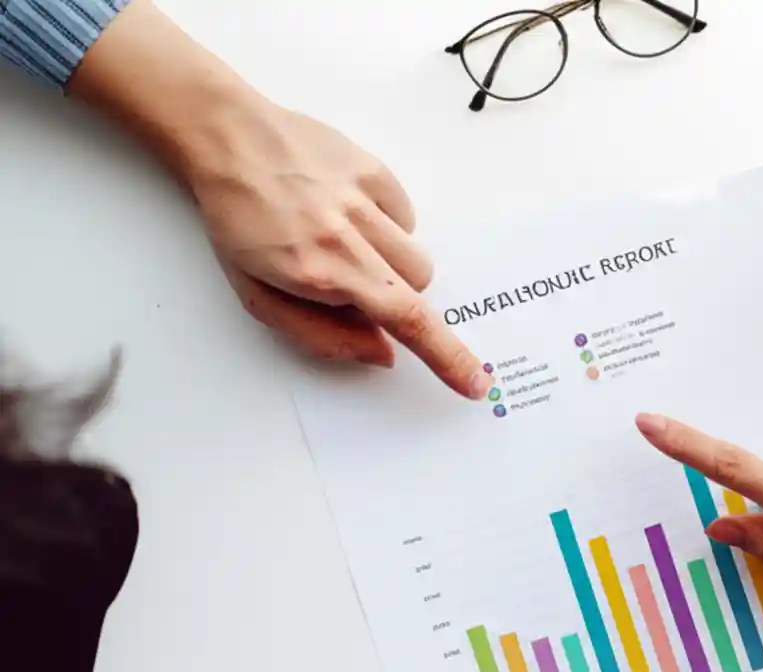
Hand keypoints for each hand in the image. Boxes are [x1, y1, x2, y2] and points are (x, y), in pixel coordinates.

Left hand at [67, 0, 490, 398]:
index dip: (446, 356)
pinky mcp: (374, 168)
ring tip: (349, 244)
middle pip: (418, 288)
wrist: (228, 139)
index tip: (474, 382)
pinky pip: (405, 215)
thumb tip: (383, 352)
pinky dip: (387, 226)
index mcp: (318, 270)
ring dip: (393, 265)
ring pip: (416, 255)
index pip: (403, 318)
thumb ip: (320, 335)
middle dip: (397, 299)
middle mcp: (347, 233)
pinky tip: (351, 213)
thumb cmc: (235, 222)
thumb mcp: (257, 296)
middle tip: (356, 286)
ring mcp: (363, 197)